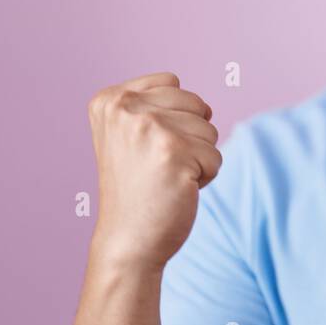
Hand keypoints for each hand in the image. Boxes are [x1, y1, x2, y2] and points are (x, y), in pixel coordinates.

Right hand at [86, 72, 221, 274]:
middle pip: (196, 105)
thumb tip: (201, 101)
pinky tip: (176, 190)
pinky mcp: (173, 151)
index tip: (146, 147)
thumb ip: (154, 106)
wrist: (128, 241)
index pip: (173, 83)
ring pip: (210, 131)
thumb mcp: (129, 135)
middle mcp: (124, 107)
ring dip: (198, 159)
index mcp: (109, 99)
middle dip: (190, 139)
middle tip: (158, 167)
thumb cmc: (137, 189)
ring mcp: (149, 127)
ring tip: (166, 179)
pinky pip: (216, 157)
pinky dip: (205, 177)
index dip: (174, 118)